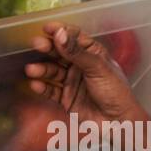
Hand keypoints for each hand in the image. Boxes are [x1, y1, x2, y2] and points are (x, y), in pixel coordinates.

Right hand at [24, 21, 142, 124]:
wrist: (118, 123)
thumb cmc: (115, 93)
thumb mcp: (98, 68)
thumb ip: (77, 52)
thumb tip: (59, 33)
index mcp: (93, 54)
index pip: (74, 38)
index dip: (61, 32)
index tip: (47, 28)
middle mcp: (81, 66)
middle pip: (60, 52)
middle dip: (47, 48)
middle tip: (36, 45)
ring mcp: (72, 82)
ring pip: (52, 71)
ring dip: (41, 69)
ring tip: (32, 70)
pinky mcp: (66, 98)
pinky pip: (51, 90)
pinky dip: (42, 87)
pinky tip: (36, 84)